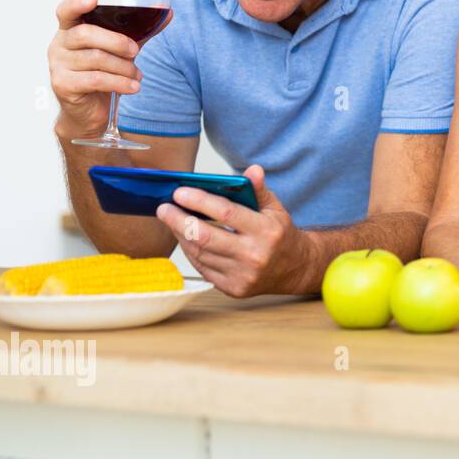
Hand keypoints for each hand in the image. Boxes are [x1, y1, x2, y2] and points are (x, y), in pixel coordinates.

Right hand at [48, 0, 170, 138]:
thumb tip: (167, 13)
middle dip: (117, 41)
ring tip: (136, 75)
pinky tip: (133, 87)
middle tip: (134, 51)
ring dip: (124, 67)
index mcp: (70, 30)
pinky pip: (96, 80)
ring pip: (95, 59)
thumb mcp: (122, 49)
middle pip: (85, 34)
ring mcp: (58, 65)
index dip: (77, 3)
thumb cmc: (105, 72)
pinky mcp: (63, 85)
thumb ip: (140, 31)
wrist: (90, 109)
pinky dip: (120, 83)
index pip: (66, 11)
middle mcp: (59, 44)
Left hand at [155, 164, 313, 296]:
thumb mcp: (275, 209)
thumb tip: (252, 170)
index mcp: (266, 231)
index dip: (200, 201)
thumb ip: (259, 190)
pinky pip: (203, 268)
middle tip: (164, 208)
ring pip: (200, 252)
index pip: (227, 213)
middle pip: (206, 236)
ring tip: (172, 220)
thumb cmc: (280, 234)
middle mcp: (254, 255)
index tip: (180, 192)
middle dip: (179, 220)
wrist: (294, 268)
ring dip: (181, 235)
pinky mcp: (233, 288)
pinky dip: (190, 251)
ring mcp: (242, 274)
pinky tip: (185, 239)